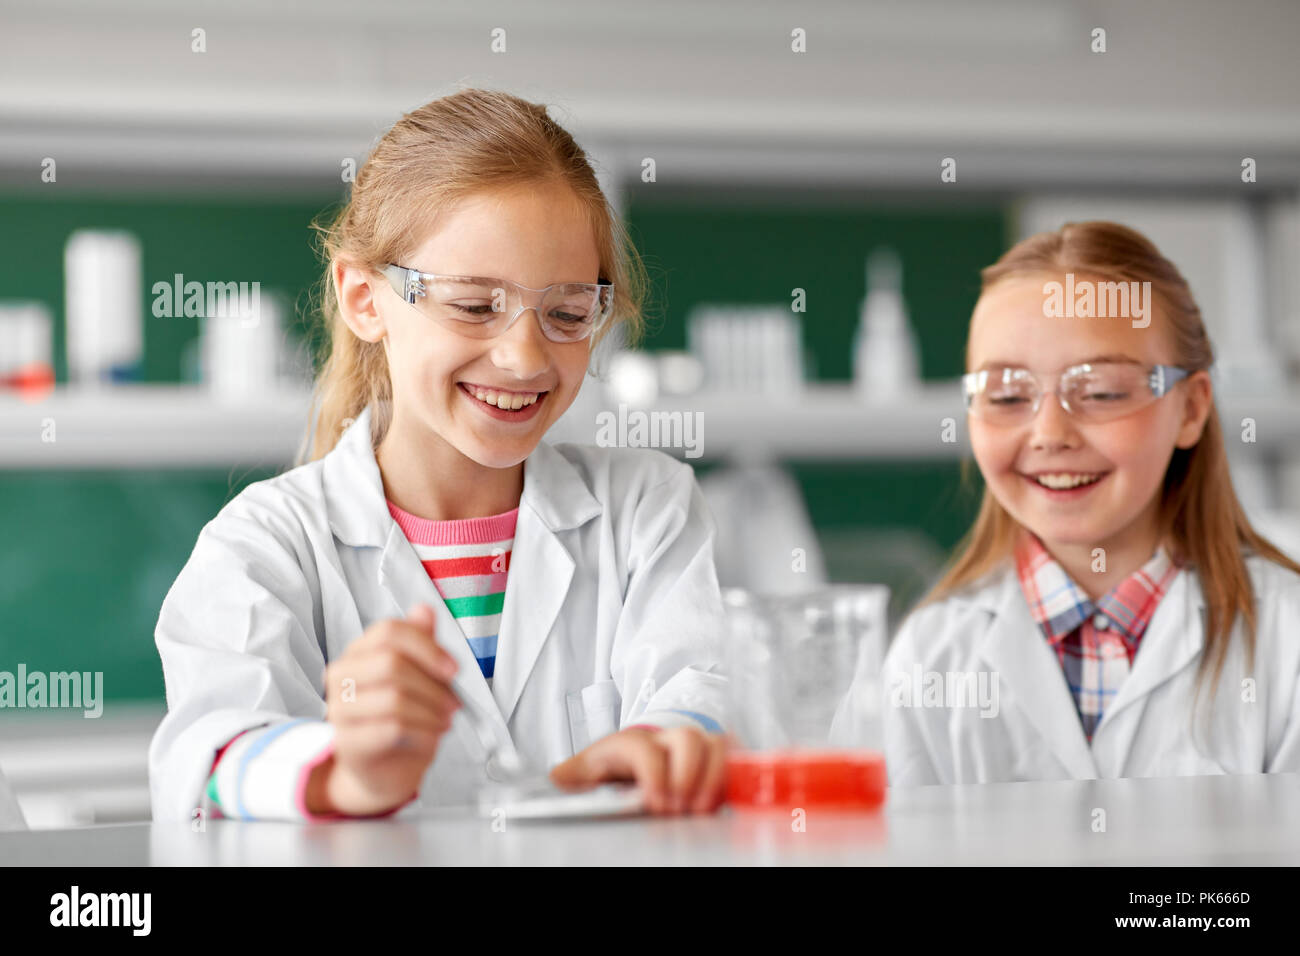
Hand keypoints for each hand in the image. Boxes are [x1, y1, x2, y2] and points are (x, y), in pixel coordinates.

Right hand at [306, 603, 459, 816]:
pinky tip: (430, 739)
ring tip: (444, 722)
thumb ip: (420, 643)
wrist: (384, 769)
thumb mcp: (419, 677)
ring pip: (393, 698)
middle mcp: (341, 676)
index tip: (453, 669)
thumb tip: (423, 610)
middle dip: (433, 685)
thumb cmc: (402, 717)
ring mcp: (339, 710)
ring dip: (431, 712)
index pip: (389, 631)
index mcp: (358, 652)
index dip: (427, 647)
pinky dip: (422, 734)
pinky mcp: (346, 743)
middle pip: (391, 663)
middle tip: (453, 703)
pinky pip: (392, 729)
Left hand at [548, 724, 727, 814]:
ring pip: (716, 744)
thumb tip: (556, 777)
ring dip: (713, 778)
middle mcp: (665, 738)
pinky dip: (733, 778)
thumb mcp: (588, 769)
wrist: (637, 756)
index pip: (644, 747)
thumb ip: (573, 774)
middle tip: (679, 807)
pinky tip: (720, 803)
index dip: (654, 773)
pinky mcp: (715, 756)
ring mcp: (694, 745)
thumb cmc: (612, 766)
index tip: (656, 802)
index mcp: (630, 742)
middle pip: (688, 738)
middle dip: (688, 774)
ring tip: (701, 809)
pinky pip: (735, 757)